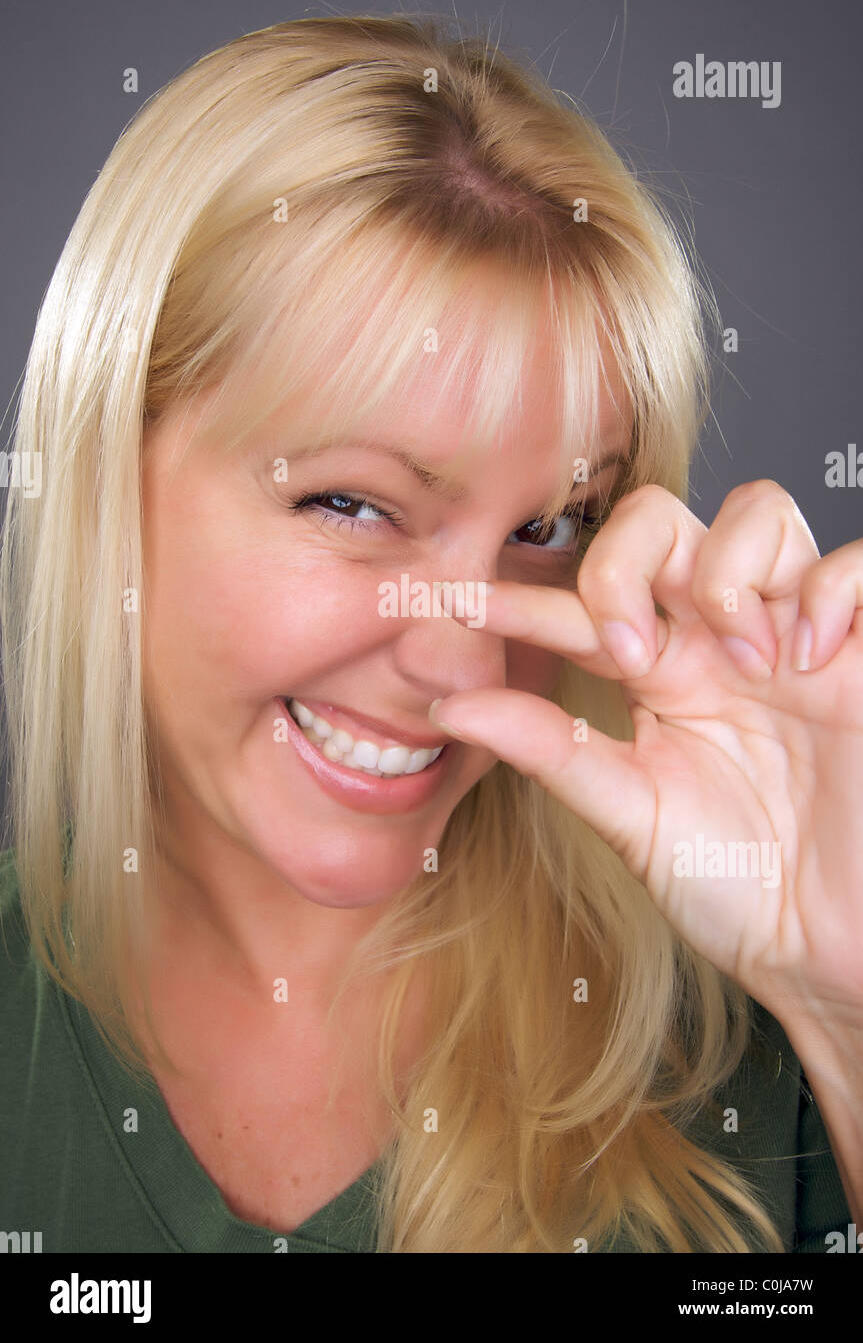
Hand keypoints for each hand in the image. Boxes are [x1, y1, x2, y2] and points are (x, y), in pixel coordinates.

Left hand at [429, 480, 862, 1026]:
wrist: (829, 951)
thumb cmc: (739, 889)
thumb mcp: (631, 815)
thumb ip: (551, 751)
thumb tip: (450, 707)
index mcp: (662, 675)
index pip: (587, 605)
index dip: (525, 599)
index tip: (459, 604)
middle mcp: (722, 643)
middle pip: (665, 523)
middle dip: (626, 565)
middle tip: (631, 654)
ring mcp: (796, 641)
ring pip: (760, 515)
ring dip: (728, 573)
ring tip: (737, 659)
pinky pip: (855, 568)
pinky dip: (829, 589)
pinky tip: (806, 655)